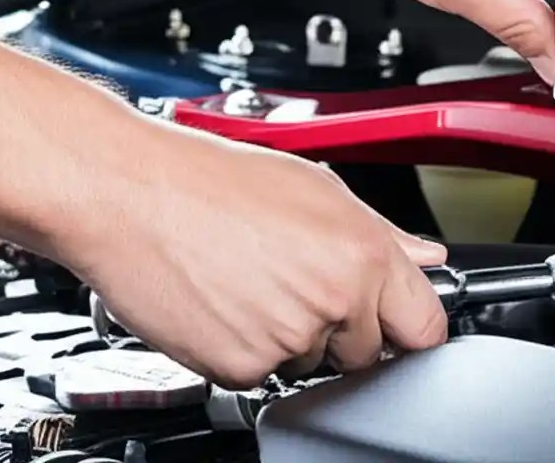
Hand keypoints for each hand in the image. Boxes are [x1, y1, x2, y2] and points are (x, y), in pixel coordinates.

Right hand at [58, 124, 448, 388]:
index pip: (425, 325)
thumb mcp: (315, 187)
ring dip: (292, 336)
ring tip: (252, 280)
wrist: (128, 194)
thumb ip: (382, 232)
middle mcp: (334, 299)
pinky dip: (245, 349)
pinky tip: (227, 302)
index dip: (411, 325)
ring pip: (312, 362)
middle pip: (368, 351)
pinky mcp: (240, 367)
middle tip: (297, 282)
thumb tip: (426, 256)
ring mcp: (288, 339)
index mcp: (364, 253)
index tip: (399, 324)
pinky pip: (261, 374)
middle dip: (343, 328)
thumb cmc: (213, 181)